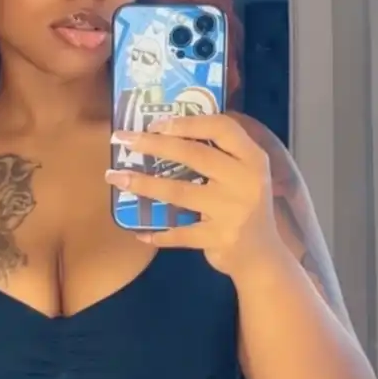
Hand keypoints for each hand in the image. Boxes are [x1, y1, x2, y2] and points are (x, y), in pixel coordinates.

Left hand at [106, 113, 283, 275]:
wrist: (262, 256)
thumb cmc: (245, 206)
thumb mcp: (245, 173)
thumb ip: (221, 151)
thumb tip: (174, 125)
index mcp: (252, 159)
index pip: (222, 128)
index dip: (188, 122)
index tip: (155, 122)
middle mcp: (245, 181)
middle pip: (193, 155)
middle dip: (153, 144)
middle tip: (122, 140)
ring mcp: (232, 211)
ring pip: (179, 192)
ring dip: (143, 183)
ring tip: (115, 177)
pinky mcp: (219, 238)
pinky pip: (179, 233)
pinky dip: (157, 233)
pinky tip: (138, 231)